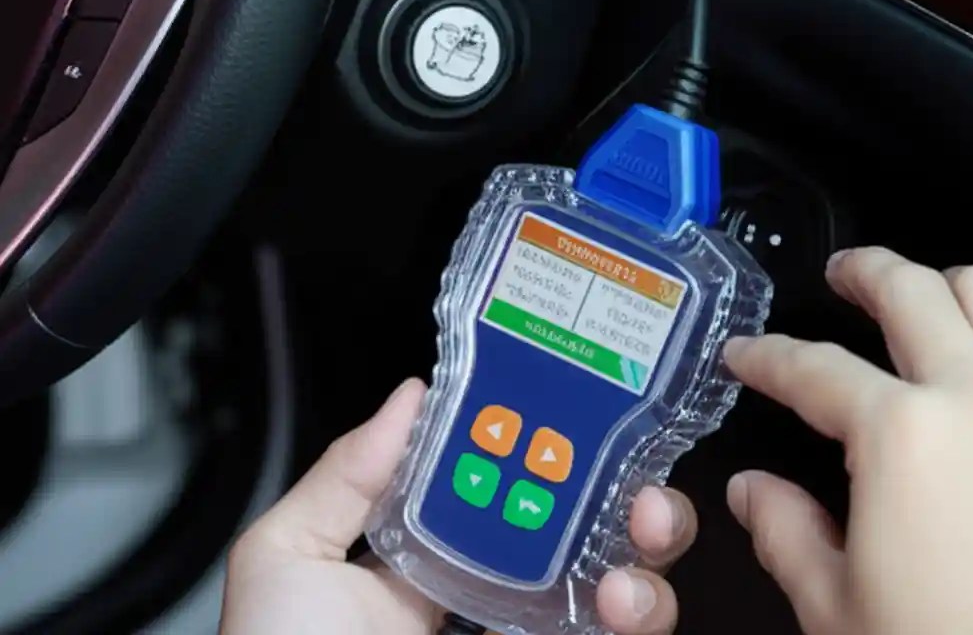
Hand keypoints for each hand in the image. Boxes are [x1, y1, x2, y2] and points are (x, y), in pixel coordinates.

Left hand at [219, 378, 696, 634]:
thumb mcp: (285, 557)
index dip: (559, 453)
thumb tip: (410, 396)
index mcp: (436, 559)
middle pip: (594, 537)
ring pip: (627, 592)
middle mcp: (496, 600)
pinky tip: (620, 600)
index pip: (518, 491)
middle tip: (638, 490)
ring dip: (650, 559)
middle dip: (635, 502)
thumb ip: (347, 475)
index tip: (585, 418)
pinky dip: (642, 613)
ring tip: (634, 546)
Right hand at [723, 247, 972, 634]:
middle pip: (912, 289)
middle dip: (862, 271)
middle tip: (840, 274)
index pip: (814, 367)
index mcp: (902, 435)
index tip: (748, 354)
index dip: (767, 356)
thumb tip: (752, 492)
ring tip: (916, 295)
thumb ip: (782, 526)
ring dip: (941, 286)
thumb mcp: (832, 601)